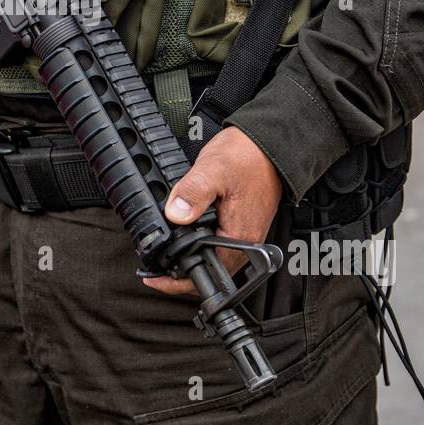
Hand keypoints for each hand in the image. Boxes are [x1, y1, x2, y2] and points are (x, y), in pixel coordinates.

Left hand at [143, 126, 282, 295]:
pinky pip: (217, 246)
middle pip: (209, 273)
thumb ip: (193, 193)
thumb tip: (175, 215)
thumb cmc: (247, 156)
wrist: (269, 143)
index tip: (154, 278)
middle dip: (179, 276)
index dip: (177, 281)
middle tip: (153, 270)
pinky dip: (199, 247)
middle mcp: (244, 243)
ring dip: (189, 263)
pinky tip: (184, 238)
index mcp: (239, 237)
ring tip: (164, 259)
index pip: (206, 274)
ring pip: (213, 262)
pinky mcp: (240, 226)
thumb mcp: (213, 170)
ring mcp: (244, 236)